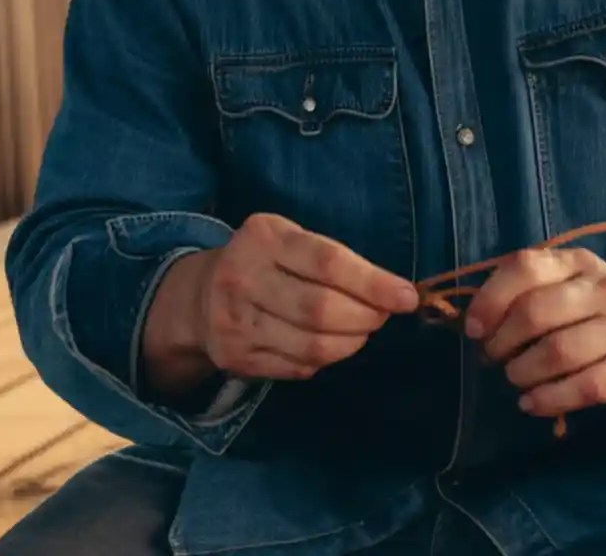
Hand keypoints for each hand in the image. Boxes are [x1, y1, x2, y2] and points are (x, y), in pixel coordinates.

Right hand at [142, 213, 418, 397]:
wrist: (198, 297)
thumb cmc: (266, 262)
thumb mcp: (291, 241)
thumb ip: (336, 262)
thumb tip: (395, 295)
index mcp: (264, 238)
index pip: (329, 263)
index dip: (373, 283)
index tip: (407, 297)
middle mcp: (242, 277)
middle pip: (321, 310)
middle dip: (365, 317)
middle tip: (380, 317)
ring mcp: (234, 321)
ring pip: (313, 345)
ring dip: (350, 343)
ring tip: (359, 332)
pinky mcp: (235, 357)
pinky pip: (297, 366)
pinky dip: (325, 360)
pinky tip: (328, 345)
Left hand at [463, 248, 605, 419]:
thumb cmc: (605, 315)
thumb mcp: (574, 288)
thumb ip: (530, 292)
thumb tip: (471, 320)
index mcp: (581, 264)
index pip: (526, 266)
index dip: (490, 298)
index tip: (475, 329)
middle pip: (536, 312)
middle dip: (502, 341)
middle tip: (493, 359)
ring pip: (557, 352)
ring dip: (522, 372)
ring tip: (515, 380)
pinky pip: (584, 387)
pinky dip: (548, 399)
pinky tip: (531, 403)